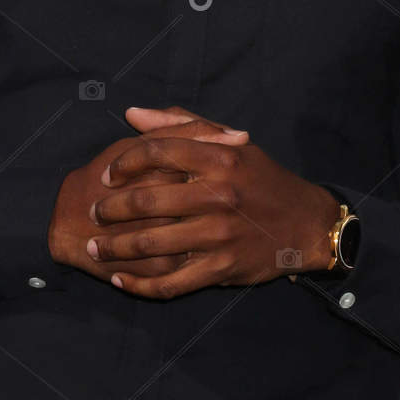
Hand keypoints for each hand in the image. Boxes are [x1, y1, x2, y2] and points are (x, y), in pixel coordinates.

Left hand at [85, 105, 340, 297]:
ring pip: (152, 244)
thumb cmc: (262, 179)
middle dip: (110, 209)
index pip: (157, 152)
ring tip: (95, 247)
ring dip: (115, 248)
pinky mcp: (222, 269)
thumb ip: (182, 125)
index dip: (123, 163)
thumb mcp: (232, 144)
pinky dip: (140, 284)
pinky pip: (171, 283)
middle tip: (93, 213)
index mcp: (219, 159)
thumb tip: (132, 114)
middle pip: (146, 200)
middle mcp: (218, 195)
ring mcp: (220, 235)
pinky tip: (120, 280)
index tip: (107, 175)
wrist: (306, 224)